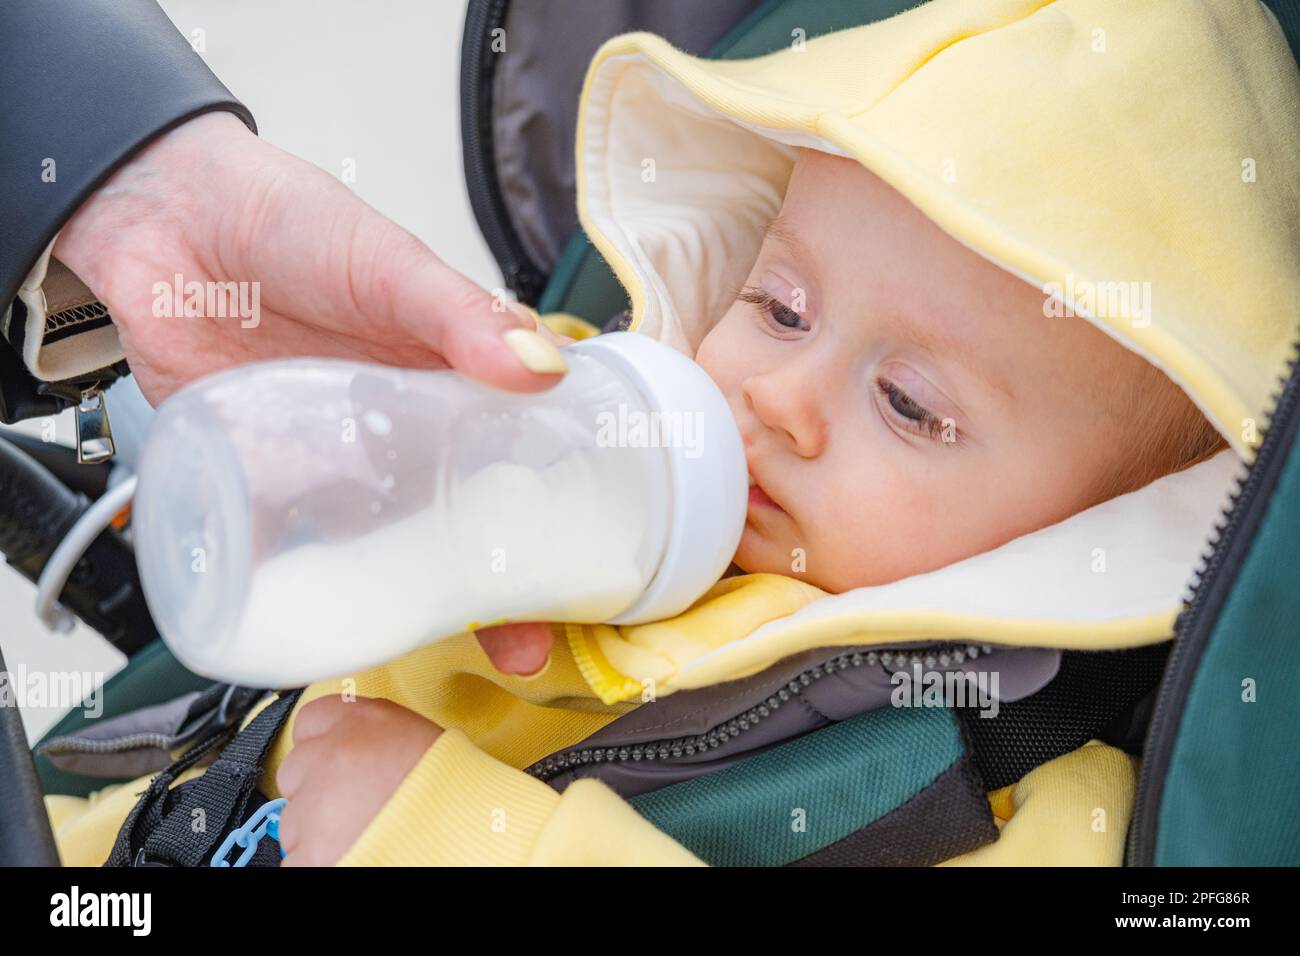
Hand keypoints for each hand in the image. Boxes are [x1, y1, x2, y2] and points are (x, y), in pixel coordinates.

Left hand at [55, 110, 565, 672]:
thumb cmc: (290, 222)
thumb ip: (459, 312)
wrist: (162, 222)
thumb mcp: (388, 263)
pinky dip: (334, 587)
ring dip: (427, 600)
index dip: (565, 511)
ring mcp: (345, 459)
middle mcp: (409, 427)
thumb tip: (545, 368)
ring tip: (453, 651)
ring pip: (399, 544)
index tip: (597, 569)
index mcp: (457, 376)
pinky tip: (353, 628)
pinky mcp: (277, 477)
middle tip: (527, 646)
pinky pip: (314, 545)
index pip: (529, 452)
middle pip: (471, 518)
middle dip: (504, 585)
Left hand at [277, 695, 441, 866]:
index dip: (322, 744)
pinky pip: (298, 856)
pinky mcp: (311, 851)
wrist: (469, 836)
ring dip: (318, 827)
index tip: (332, 760)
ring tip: (362, 830)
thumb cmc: (455, 791)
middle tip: (353, 802)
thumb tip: (351, 742)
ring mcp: (316, 805)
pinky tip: (354, 851)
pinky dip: (319, 859)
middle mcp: (333, 755)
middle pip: (295, 770)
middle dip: (316, 788)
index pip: (310, 720)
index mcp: (362, 720)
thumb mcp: (417, 736)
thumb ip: (372, 732)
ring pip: (294, 818)